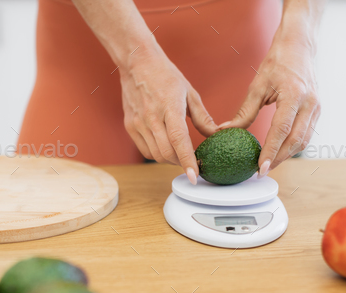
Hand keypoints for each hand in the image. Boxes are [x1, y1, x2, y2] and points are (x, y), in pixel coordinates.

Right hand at [120, 50, 217, 183]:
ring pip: (155, 155)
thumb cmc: (166, 76)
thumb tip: (215, 135)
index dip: (187, 161)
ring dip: (169, 160)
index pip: (179, 140)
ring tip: (180, 156)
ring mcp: (138, 123)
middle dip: (181, 163)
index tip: (194, 177)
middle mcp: (151, 117)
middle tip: (193, 164)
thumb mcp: (190, 93)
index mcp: (170, 107)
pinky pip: (145, 150)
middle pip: (166, 153)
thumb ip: (203, 117)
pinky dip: (157, 155)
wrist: (137, 63)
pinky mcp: (130, 126)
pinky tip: (166, 148)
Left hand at [219, 38, 320, 176]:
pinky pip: (306, 134)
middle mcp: (309, 103)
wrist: (299, 47)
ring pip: (303, 141)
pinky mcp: (317, 110)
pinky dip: (293, 146)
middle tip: (262, 171)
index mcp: (294, 95)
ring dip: (287, 156)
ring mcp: (317, 107)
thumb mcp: (258, 86)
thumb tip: (226, 130)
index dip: (271, 152)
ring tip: (269, 165)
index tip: (260, 167)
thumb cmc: (277, 62)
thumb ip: (245, 112)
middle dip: (279, 159)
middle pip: (295, 141)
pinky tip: (280, 152)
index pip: (281, 131)